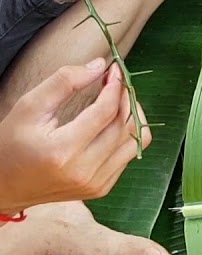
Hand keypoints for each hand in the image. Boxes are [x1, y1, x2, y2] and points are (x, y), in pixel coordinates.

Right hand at [0, 59, 150, 213]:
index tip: (114, 70)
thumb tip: (100, 65)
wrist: (3, 186)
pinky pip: (128, 156)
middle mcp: (83, 171)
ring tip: (118, 100)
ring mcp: (94, 183)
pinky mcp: (100, 189)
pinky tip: (113, 123)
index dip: (115, 86)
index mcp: (62, 151)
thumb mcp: (29, 107)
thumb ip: (63, 82)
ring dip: (132, 115)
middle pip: (124, 125)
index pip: (106, 112)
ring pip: (135, 141)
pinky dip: (127, 135)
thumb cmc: (12, 144)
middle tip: (117, 82)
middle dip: (126, 97)